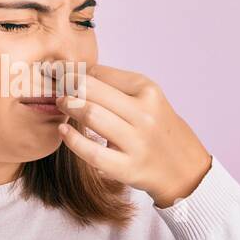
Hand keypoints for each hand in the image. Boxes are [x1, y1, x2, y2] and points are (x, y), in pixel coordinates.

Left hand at [54, 63, 211, 207]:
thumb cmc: (159, 130)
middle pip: (92, 90)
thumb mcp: (148, 99)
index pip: (101, 74)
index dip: (74, 71)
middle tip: (55, 86)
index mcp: (149, 91)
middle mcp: (145, 114)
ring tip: (61, 103)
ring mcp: (137, 142)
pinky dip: (73, 140)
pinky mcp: (128, 168)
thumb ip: (116, 86)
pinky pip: (92, 152)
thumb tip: (77, 72)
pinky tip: (63, 131)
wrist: (184, 168)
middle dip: (67, 85)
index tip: (59, 71)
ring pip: (91, 115)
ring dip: (69, 106)